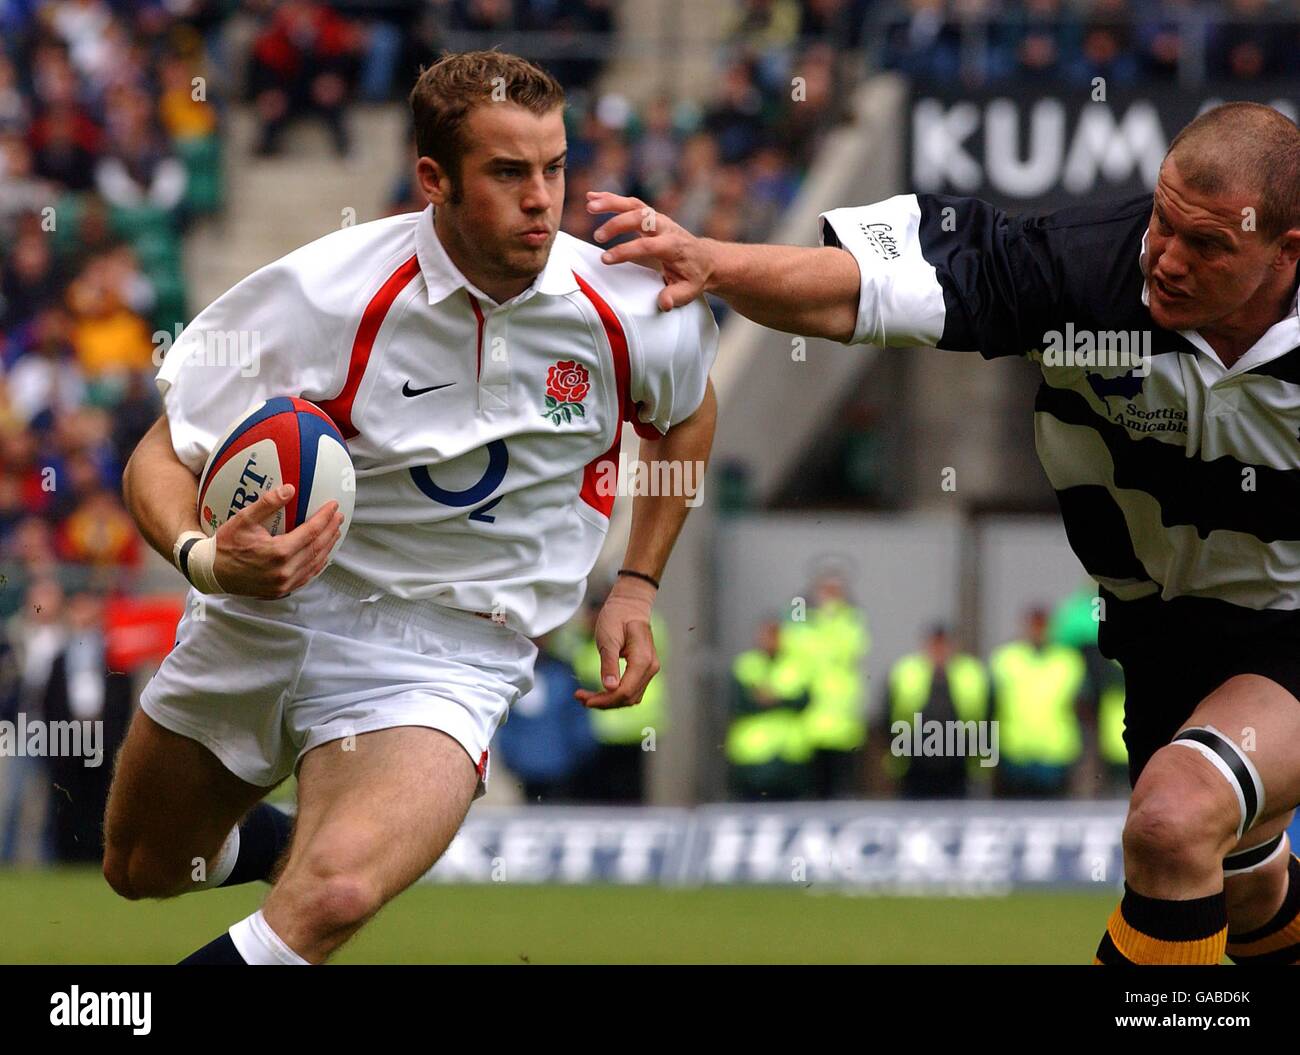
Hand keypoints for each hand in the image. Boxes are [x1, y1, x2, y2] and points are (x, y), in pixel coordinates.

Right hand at [213, 484, 342, 597]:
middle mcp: (285, 570)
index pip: (311, 532)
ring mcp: (285, 584)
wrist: (212, 572)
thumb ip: (267, 504)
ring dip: (328, 546)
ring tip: (335, 532)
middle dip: (331, 530)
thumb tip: (289, 489)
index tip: (333, 505)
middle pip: (317, 548)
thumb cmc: (226, 545)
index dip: (324, 517)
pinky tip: (322, 554)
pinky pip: (307, 576)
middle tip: (339, 516)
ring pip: (315, 564)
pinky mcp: (281, 591)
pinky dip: (317, 564)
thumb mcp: (243, 520)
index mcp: (278, 552)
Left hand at [575, 576, 660, 709]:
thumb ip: (609, 663)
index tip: (585, 700)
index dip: (605, 700)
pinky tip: (600, 692)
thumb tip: (609, 687)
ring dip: (609, 701)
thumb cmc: (617, 617)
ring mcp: (650, 669)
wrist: (630, 605)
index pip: (625, 691)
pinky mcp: (644, 670)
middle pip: (628, 698)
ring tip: (587, 697)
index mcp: (643, 660)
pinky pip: (632, 690)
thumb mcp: (608, 638)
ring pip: (631, 697)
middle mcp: (651, 668)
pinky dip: (616, 695)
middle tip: (581, 698)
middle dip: (604, 702)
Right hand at [587, 191, 713, 310]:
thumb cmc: (693, 276)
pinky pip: (630, 203)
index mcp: (673, 246)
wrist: (704, 258)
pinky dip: (611, 198)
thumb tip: (664, 303)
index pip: (647, 246)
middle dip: (618, 224)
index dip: (625, 251)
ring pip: (634, 205)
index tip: (606, 259)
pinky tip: (592, 196)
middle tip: (597, 236)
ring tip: (590, 205)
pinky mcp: (650, 216)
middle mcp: (665, 227)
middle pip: (640, 218)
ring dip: (611, 203)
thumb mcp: (689, 290)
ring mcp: (658, 219)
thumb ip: (675, 296)